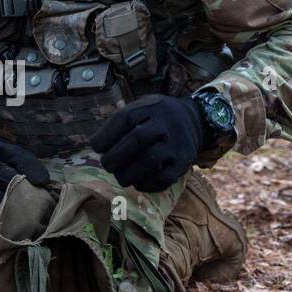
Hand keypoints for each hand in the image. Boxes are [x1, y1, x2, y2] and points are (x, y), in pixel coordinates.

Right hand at [0, 131, 50, 239]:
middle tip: (44, 217)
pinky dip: (4, 235)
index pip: (8, 180)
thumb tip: (43, 182)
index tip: (47, 198)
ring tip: (35, 228)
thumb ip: (28, 163)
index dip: (28, 190)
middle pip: (1, 202)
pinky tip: (20, 235)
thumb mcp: (11, 151)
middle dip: (24, 210)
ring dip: (14, 226)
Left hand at [90, 94, 205, 192]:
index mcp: (151, 107)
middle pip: (136, 139)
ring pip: (149, 161)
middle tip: (106, 165)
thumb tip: (96, 145)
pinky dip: (146, 184)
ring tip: (120, 176)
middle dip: (115, 156)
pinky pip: (164, 178)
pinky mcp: (183, 163)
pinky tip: (137, 183)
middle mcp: (165, 124)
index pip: (125, 119)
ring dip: (128, 173)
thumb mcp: (142, 107)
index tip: (96, 147)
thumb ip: (121, 121)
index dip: (106, 135)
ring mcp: (176, 144)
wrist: (195, 121)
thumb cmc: (156, 118)